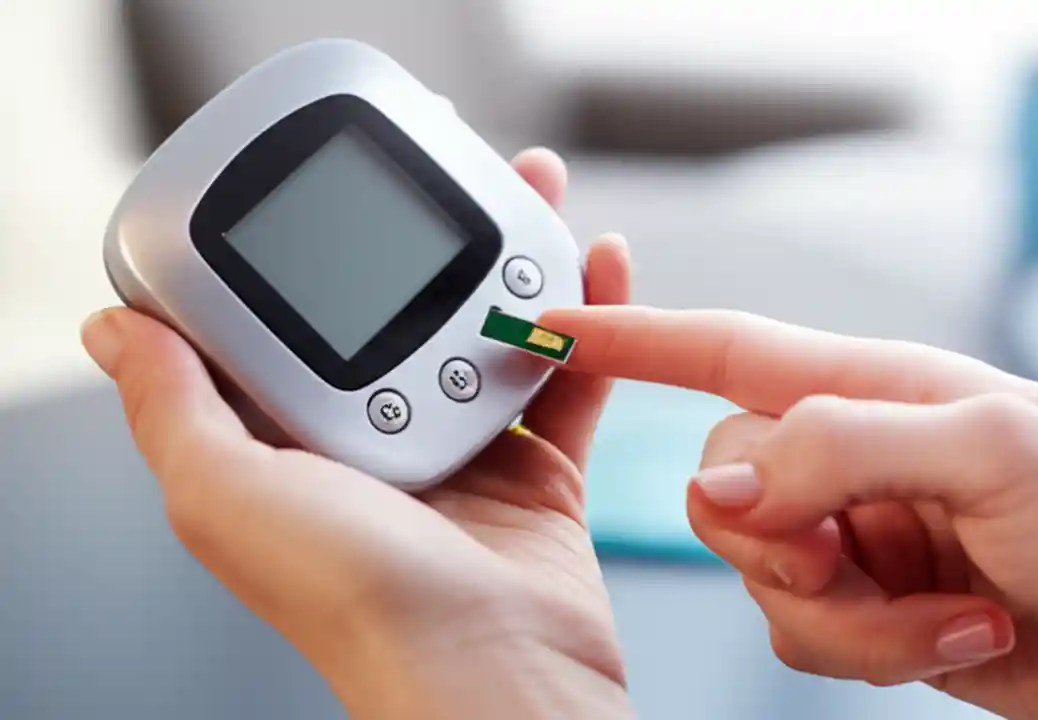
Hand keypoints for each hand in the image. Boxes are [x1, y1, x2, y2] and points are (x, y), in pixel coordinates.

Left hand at [81, 149, 632, 719]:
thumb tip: (111, 328)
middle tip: (457, 172)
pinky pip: (567, 380)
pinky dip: (588, 325)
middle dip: (433, 236)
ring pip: (489, 331)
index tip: (338, 187)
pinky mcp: (538, 469)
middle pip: (404, 310)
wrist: (491, 674)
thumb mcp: (226, 495)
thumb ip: (172, 406)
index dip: (312, 246)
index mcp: (295, 443)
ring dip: (517, 259)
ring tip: (536, 193)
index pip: (292, 321)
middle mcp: (377, 441)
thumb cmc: (358, 603)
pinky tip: (600, 269)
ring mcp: (460, 452)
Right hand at [543, 307, 1037, 719]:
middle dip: (778, 542)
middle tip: (852, 553)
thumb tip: (727, 477)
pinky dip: (879, 654)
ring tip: (952, 613)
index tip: (558, 332)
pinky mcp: (879, 615)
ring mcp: (866, 540)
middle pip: (727, 487)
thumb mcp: (992, 453)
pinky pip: (808, 637)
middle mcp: (859, 459)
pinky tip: (967, 638)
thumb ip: (840, 447)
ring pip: (764, 579)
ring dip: (850, 618)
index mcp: (879, 388)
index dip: (636, 338)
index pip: (728, 351)